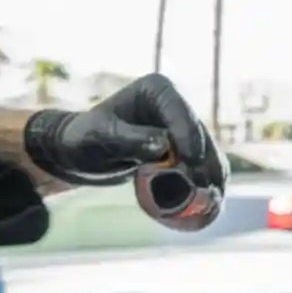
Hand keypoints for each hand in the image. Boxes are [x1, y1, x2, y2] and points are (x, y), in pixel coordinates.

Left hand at [23, 74, 216, 186]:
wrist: (78, 152)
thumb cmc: (82, 138)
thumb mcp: (99, 136)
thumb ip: (130, 139)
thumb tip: (164, 146)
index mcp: (157, 90)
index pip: (180, 113)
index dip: (189, 137)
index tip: (192, 162)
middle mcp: (174, 105)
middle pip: (200, 134)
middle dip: (204, 163)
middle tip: (206, 190)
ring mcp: (181, 126)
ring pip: (207, 152)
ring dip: (211, 177)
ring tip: (213, 201)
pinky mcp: (183, 147)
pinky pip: (201, 165)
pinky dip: (206, 182)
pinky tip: (209, 202)